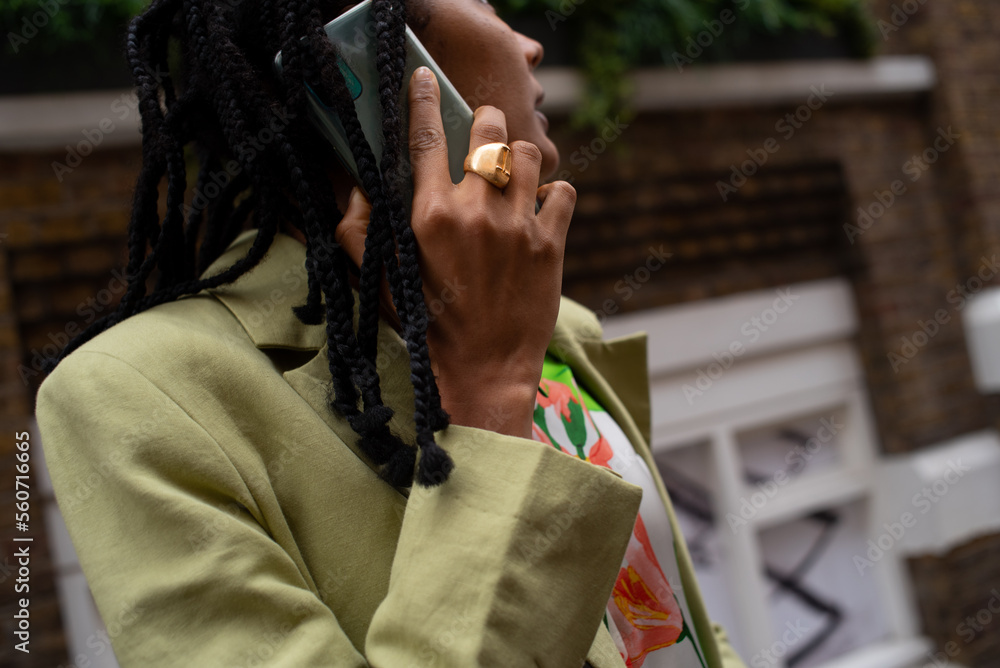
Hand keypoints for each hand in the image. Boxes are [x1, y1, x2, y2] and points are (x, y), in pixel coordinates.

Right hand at [335, 66, 575, 439]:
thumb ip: (358, 228)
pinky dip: (553, 194)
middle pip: (487, 132)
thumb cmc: (425, 323)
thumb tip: (358, 184)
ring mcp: (518, 226)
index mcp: (429, 215)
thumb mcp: (378, 279)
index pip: (426, 136)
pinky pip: (563, 192)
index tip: (426, 78)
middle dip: (484, 122)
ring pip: (527, 155)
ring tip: (511, 174)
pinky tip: (539, 208)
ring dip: (518, 157)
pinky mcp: (551, 244)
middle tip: (482, 131)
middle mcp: (476, 211)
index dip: (425, 99)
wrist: (483, 369)